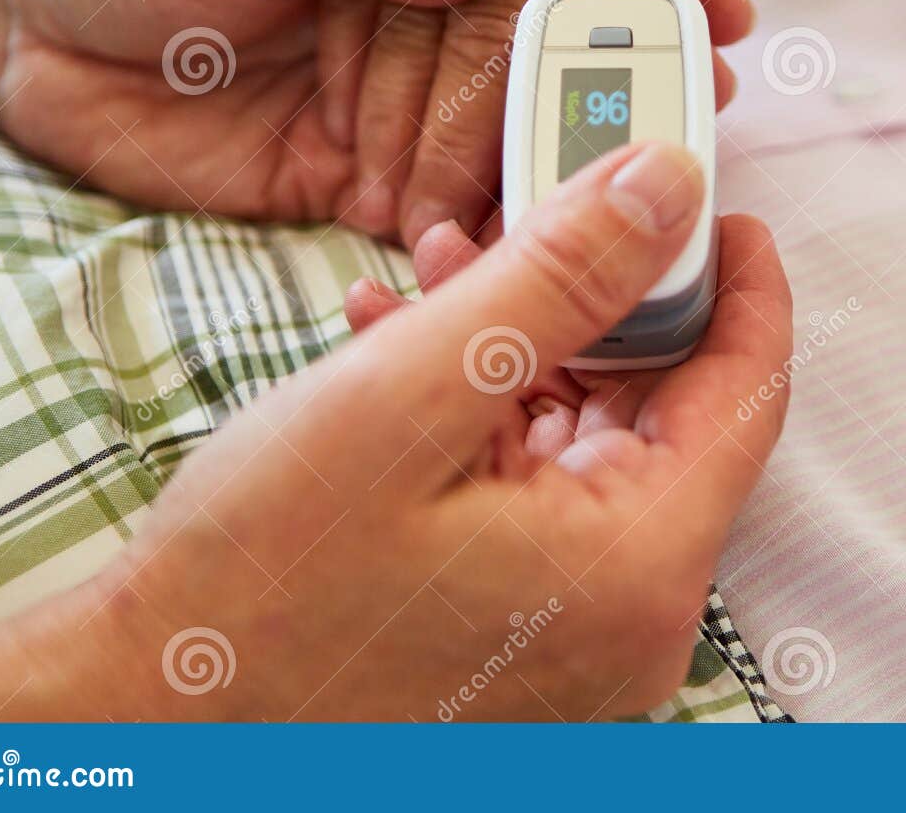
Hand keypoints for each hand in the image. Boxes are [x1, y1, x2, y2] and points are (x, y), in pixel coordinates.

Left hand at [0, 0, 519, 222]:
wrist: (21, 26)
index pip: (496, 7)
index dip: (537, 50)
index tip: (591, 89)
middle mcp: (400, 42)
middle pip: (490, 98)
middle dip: (518, 143)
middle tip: (567, 190)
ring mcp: (371, 120)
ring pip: (457, 166)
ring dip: (486, 202)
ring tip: (526, 240)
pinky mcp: (327, 187)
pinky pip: (399, 221)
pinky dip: (432, 243)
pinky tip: (460, 261)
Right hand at [78, 142, 789, 719]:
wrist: (159, 718)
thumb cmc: (260, 584)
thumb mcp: (408, 398)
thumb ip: (555, 281)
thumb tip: (664, 188)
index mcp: (635, 568)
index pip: (745, 391)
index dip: (734, 280)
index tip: (708, 204)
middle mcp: (630, 619)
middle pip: (661, 415)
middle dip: (586, 305)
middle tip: (521, 227)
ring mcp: (578, 638)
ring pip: (587, 447)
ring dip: (518, 353)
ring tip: (428, 289)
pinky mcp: (525, 637)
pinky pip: (540, 499)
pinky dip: (487, 422)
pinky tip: (406, 363)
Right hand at [319, 0, 753, 245]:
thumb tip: (710, 81)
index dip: (603, 110)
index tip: (570, 199)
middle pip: (509, 25)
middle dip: (473, 151)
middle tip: (455, 240)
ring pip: (421, 9)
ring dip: (404, 127)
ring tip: (400, 212)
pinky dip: (358, 61)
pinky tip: (355, 130)